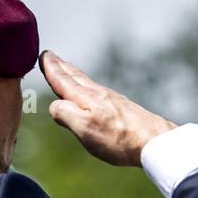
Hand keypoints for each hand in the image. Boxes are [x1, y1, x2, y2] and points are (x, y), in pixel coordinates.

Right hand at [40, 50, 175, 166]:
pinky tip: (93, 92)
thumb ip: (66, 115)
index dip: (51, 69)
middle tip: (50, 56)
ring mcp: (112, 100)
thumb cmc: (119, 138)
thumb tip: (55, 106)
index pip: (63, 80)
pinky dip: (89, 86)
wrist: (155, 141)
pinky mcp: (123, 108)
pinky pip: (99, 92)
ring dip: (74, 74)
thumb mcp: (85, 130)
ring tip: (67, 70)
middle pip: (76, 77)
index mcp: (86, 98)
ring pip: (87, 83)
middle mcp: (98, 94)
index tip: (43, 56)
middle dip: (61, 66)